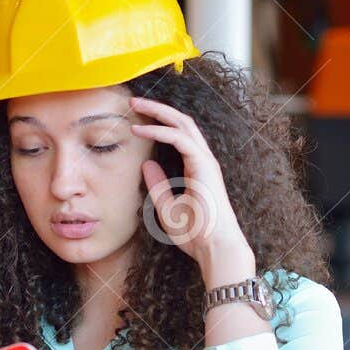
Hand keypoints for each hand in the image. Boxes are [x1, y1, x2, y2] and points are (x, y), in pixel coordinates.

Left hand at [130, 95, 253, 276]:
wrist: (214, 248)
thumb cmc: (196, 234)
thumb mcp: (167, 208)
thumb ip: (157, 185)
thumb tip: (145, 165)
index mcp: (197, 167)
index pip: (178, 135)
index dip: (158, 123)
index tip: (135, 119)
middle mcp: (203, 159)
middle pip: (181, 122)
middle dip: (158, 109)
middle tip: (135, 101)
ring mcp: (205, 160)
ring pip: (182, 123)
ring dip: (158, 112)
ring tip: (136, 105)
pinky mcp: (203, 165)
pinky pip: (179, 139)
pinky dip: (159, 131)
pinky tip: (141, 129)